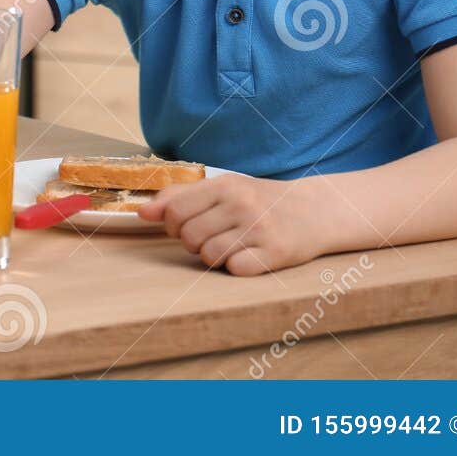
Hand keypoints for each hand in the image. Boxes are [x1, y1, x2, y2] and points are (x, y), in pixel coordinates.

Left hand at [137, 173, 328, 275]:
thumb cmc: (258, 200)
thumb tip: (142, 213)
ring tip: (230, 246)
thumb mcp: (222, 188)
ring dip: (213, 257)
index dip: (172, 226)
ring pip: (208, 256)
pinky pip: (235, 269)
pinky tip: (249, 256)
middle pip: (189, 237)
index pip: (174, 212)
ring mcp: (260, 229)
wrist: (314, 210)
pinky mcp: (276, 253)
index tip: (186, 226)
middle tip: (214, 236)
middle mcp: (241, 204)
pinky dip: (236, 267)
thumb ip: (180, 197)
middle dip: (194, 243)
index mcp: (224, 185)